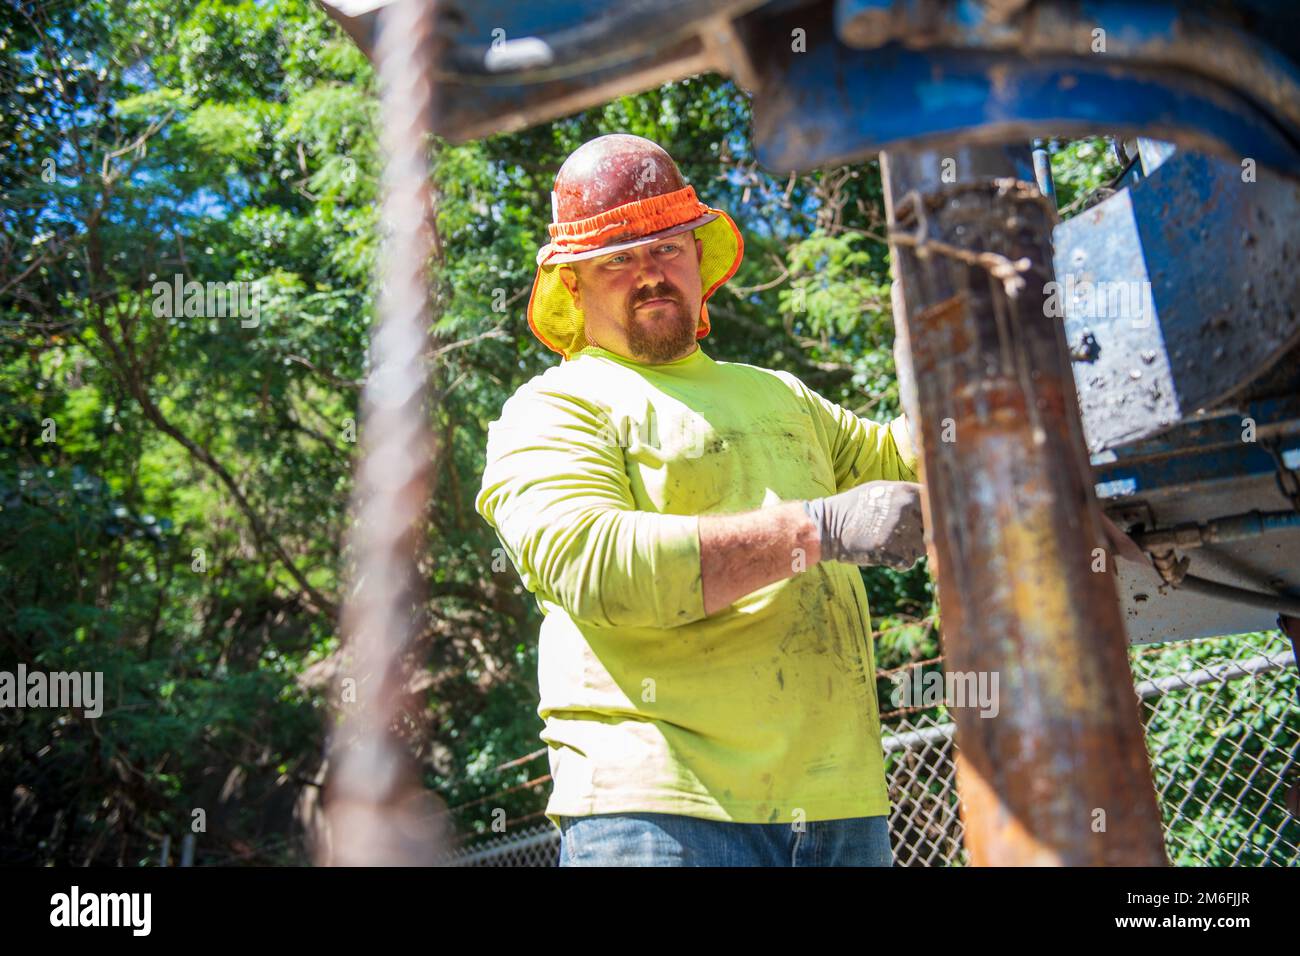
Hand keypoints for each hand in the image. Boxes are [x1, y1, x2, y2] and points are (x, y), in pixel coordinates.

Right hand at [804, 480, 926, 569]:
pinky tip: (884, 553)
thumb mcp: (881, 491)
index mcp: (905, 492)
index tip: (929, 522)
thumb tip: (932, 502)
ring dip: (911, 550)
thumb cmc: (855, 507)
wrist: (828, 526)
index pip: (937, 504)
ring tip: (892, 544)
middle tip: (905, 537)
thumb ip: (906, 496)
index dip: (935, 516)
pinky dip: (899, 562)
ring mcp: (898, 529)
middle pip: (933, 528)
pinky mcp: (889, 549)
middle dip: (922, 535)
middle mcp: (905, 508)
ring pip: (923, 548)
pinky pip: (908, 562)